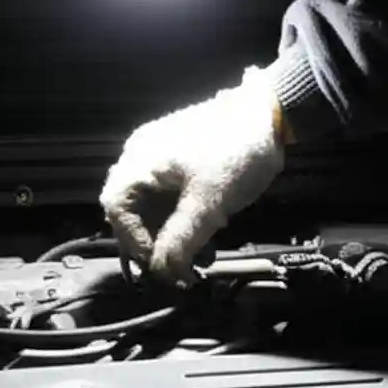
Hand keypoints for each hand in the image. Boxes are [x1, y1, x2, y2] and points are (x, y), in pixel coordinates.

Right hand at [100, 68, 283, 283]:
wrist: (271, 114)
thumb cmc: (237, 155)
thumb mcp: (209, 203)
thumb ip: (181, 241)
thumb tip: (164, 273)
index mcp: (140, 160)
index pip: (116, 209)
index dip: (134, 241)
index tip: (160, 263)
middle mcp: (140, 155)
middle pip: (130, 209)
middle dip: (152, 241)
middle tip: (176, 267)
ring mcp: (159, 155)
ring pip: (150, 205)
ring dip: (167, 234)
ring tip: (194, 256)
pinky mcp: (178, 159)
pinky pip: (167, 195)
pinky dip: (179, 219)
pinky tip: (200, 234)